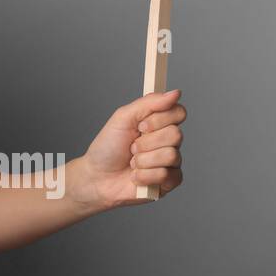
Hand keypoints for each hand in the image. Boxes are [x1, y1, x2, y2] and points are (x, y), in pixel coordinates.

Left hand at [77, 88, 185, 208]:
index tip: (140, 125)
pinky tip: (135, 176)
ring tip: (132, 162)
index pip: (179, 113)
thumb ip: (149, 103)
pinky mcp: (169, 182)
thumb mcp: (123, 118)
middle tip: (132, 146)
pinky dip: (144, 175)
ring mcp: (170, 162)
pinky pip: (166, 175)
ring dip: (143, 159)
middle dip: (146, 142)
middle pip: (176, 134)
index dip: (159, 119)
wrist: (97, 176)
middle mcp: (168, 141)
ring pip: (170, 155)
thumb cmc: (108, 147)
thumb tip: (175, 93)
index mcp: (159, 123)